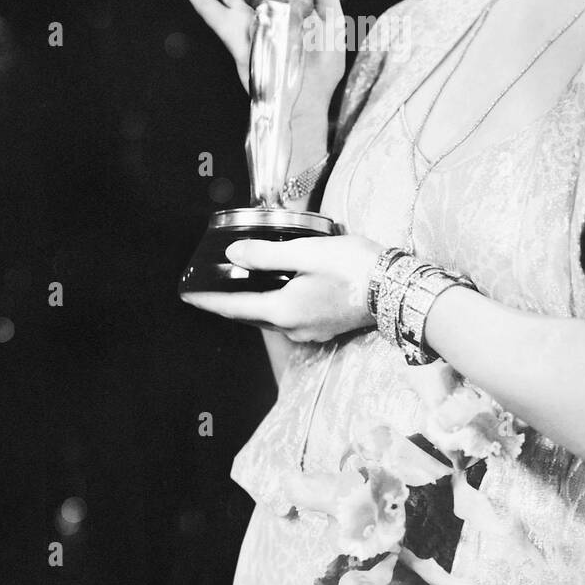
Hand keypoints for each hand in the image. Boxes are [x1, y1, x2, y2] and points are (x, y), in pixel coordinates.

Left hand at [184, 234, 384, 342]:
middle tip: (211, 289)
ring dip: (254, 305)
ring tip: (242, 288)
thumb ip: (266, 255)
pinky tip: (281, 292)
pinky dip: (277, 306)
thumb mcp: (306, 252)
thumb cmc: (353, 266)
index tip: (189, 296)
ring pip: (271, 319)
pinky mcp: (327, 328)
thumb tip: (234, 256)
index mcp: (283, 310)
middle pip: (251, 316)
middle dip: (230, 303)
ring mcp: (311, 331)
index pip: (234, 307)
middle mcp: (293, 328)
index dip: (209, 301)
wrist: (396, 288)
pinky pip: (290, 319)